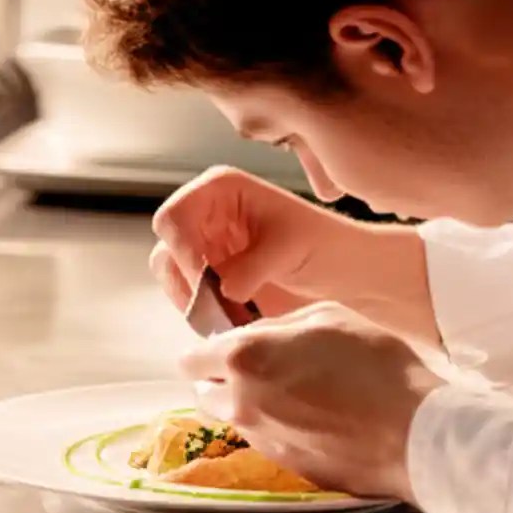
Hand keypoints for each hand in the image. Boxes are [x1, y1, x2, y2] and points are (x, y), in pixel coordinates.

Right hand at [151, 166, 439, 343]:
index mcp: (220, 189)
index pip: (174, 217)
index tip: (203, 282)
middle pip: (167, 248)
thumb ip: (251, 265)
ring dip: (194, 302)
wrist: (345, 273)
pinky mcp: (213, 277)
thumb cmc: (324, 245)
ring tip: (230, 318)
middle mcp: (207, 214)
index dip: (181, 250)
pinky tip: (233, 322)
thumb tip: (224, 289)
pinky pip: (191, 297)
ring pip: (173, 277)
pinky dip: (205, 313)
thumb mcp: (288, 248)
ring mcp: (207, 247)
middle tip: (214, 309)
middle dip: (186, 282)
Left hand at [180, 302, 443, 501]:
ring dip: (249, 405)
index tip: (230, 346)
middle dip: (222, 380)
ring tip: (294, 393)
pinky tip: (313, 417)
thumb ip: (279, 324)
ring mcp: (261, 440)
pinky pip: (264, 441)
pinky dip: (276, 428)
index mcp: (244, 357)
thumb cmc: (376, 364)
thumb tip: (260, 335)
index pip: (191, 359)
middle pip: (204, 393)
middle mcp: (241, 402)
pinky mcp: (284, 467)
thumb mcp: (328, 315)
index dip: (209, 349)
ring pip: (233, 419)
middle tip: (262, 368)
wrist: (412, 432)